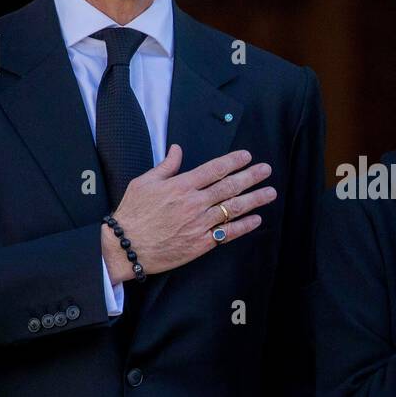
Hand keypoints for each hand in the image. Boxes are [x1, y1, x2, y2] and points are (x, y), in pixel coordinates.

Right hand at [101, 145, 275, 282]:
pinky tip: (256, 219)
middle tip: (266, 170)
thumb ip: (165, 166)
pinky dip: (243, 226)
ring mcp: (199, 224)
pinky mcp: (200, 244)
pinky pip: (227, 234)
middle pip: (229, 187)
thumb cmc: (132, 213)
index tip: (247, 156)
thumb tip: (177, 149)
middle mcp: (193, 203)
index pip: (213, 169)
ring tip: (270, 192)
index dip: (233, 161)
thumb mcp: (143, 182)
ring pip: (233, 209)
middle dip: (251, 176)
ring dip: (254, 199)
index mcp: (180, 186)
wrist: (125, 247)